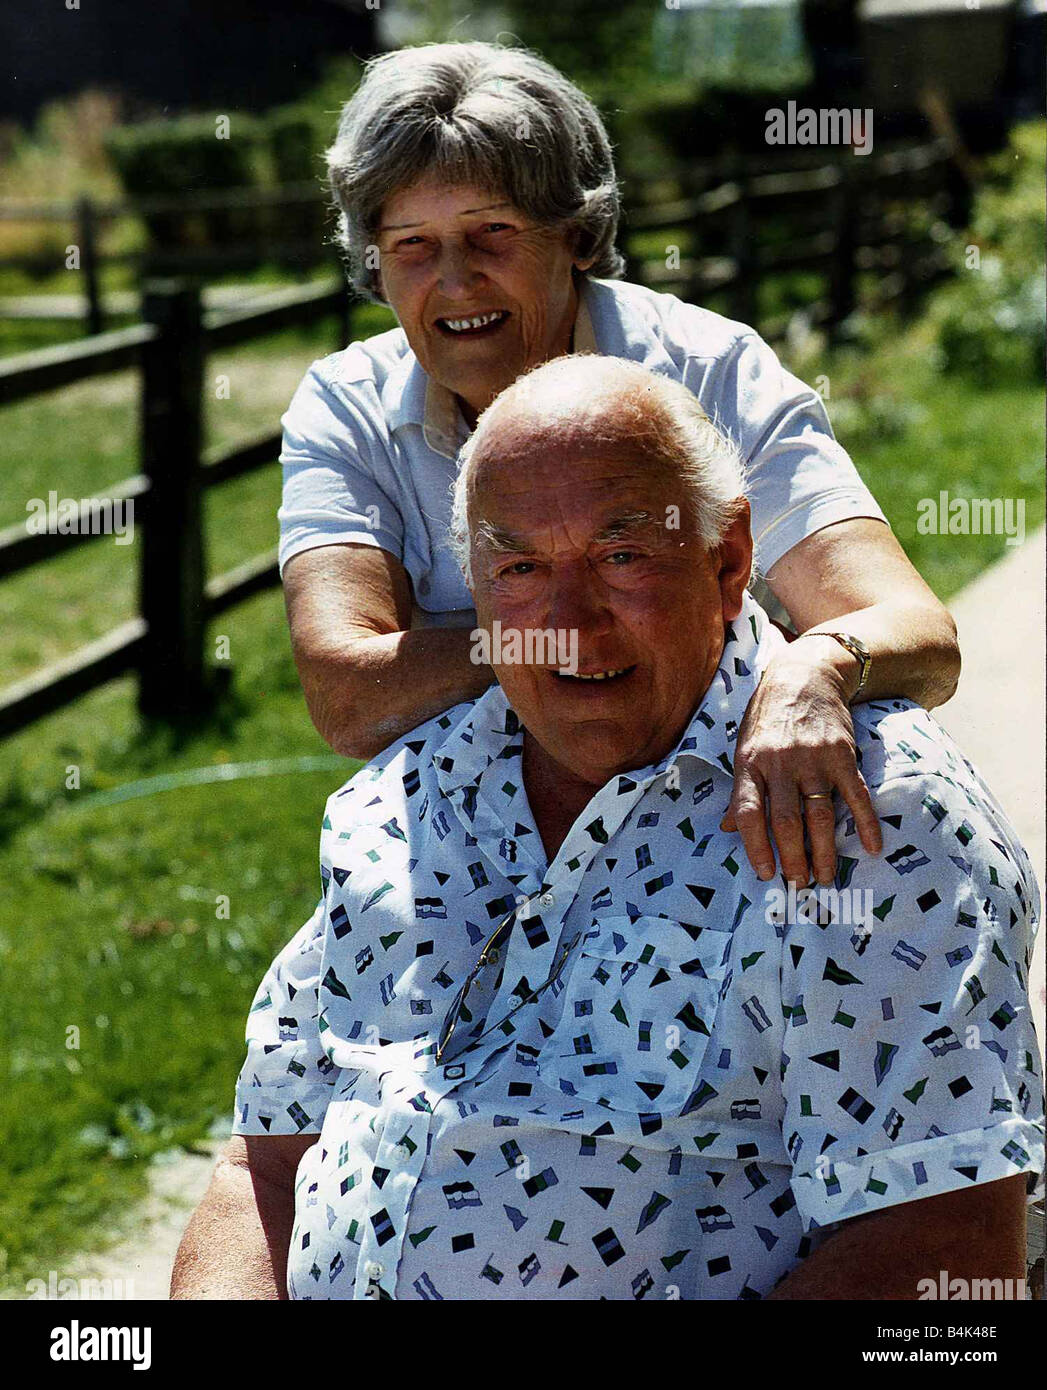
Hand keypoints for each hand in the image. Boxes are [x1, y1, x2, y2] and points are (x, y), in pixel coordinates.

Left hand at [721, 647, 882, 884]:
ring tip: (826, 877)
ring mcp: (813, 760)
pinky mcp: (842, 755)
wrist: (804, 676)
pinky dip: (865, 823)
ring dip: (825, 851)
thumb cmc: (768, 718)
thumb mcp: (744, 748)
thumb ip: (740, 790)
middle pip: (787, 821)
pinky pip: (856, 795)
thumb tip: (727, 829)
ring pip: (820, 815)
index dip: (756, 847)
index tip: (766, 874)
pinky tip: (871, 847)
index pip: (749, 813)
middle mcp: (780, 765)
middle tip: (799, 885)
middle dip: (794, 859)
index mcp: (750, 764)